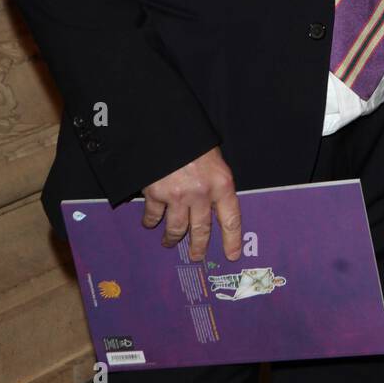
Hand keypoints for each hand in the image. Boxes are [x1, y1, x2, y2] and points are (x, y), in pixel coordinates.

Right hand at [142, 147, 241, 263]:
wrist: (165, 126)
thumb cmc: (193, 140)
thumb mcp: (214, 159)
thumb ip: (214, 182)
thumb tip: (214, 205)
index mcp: (221, 183)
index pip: (231, 219)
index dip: (231, 239)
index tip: (232, 255)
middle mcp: (201, 194)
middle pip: (201, 229)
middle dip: (199, 246)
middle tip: (196, 256)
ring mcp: (178, 196)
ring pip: (176, 229)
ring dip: (172, 239)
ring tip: (169, 243)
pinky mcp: (156, 194)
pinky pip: (153, 217)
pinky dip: (150, 222)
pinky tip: (150, 223)